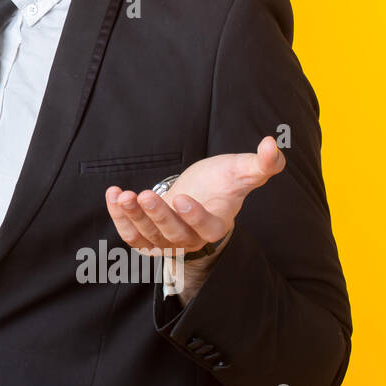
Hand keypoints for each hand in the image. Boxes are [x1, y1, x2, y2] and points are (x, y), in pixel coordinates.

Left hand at [103, 135, 286, 258]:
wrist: (199, 193)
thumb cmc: (222, 182)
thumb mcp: (241, 170)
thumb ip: (261, 163)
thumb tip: (272, 145)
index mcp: (217, 225)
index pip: (208, 229)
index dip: (195, 217)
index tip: (182, 198)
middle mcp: (192, 238)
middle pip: (174, 235)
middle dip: (157, 216)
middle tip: (142, 195)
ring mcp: (168, 241)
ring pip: (149, 238)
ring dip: (133, 217)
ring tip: (123, 195)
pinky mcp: (148, 238)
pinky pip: (131, 236)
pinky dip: (119, 218)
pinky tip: (113, 194)